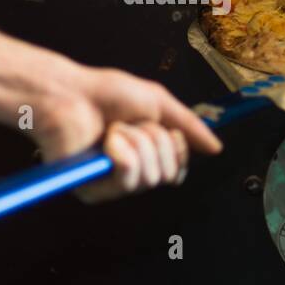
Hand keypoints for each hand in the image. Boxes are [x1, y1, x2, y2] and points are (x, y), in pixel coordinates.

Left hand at [36, 67, 222, 201]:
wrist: (68, 94)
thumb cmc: (103, 94)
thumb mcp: (157, 102)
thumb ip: (189, 125)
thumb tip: (216, 146)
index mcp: (145, 153)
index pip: (178, 169)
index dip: (177, 148)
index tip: (165, 129)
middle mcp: (130, 171)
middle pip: (168, 173)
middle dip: (155, 140)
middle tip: (131, 124)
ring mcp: (112, 183)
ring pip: (151, 177)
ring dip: (137, 142)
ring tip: (114, 129)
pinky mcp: (94, 190)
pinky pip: (128, 179)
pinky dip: (122, 152)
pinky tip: (106, 141)